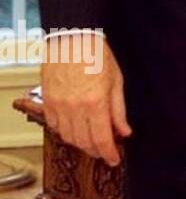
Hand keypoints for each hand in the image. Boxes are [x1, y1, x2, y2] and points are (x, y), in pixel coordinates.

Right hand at [41, 31, 130, 166]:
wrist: (72, 39)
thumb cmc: (97, 55)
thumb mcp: (116, 81)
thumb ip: (119, 110)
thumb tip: (124, 131)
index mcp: (96, 103)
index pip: (102, 139)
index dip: (109, 154)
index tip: (114, 160)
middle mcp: (75, 108)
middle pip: (84, 142)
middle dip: (96, 151)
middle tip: (105, 152)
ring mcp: (58, 106)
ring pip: (68, 137)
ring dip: (81, 144)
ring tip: (92, 142)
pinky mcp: (47, 102)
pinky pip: (55, 126)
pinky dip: (65, 133)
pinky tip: (75, 130)